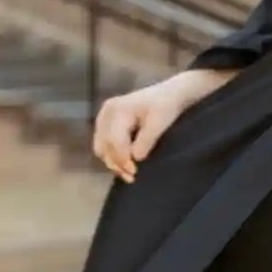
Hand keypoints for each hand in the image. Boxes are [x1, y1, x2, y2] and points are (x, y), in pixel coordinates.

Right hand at [92, 72, 208, 182]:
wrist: (170, 93)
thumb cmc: (166, 106)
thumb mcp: (159, 123)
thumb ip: (146, 141)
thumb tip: (135, 159)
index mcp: (117, 110)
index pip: (114, 141)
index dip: (123, 159)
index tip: (135, 172)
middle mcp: (106, 112)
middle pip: (103, 145)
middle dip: (116, 163)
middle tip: (131, 177)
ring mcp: (104, 116)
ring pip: (101, 146)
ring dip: (112, 161)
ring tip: (128, 173)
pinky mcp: (107, 122)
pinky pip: (104, 142)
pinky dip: (112, 154)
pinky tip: (125, 163)